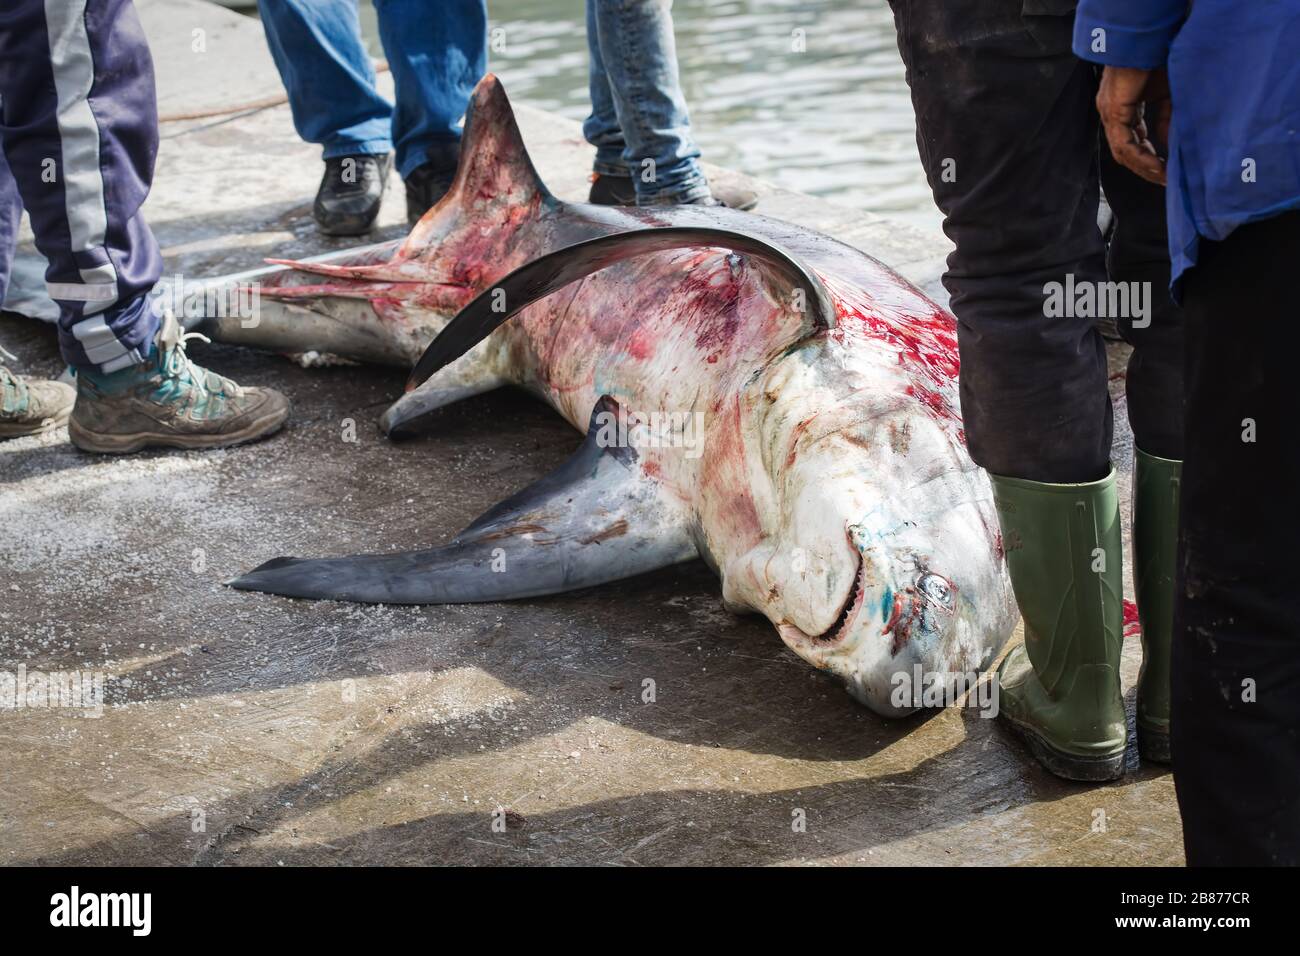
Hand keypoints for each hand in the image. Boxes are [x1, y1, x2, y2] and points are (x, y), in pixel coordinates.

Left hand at [1096, 66, 1171, 185]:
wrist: (1151, 38)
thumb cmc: (1159, 58)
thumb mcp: (1167, 95)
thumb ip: (1167, 120)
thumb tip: (1168, 143)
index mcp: (1123, 109)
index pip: (1132, 143)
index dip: (1149, 159)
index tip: (1166, 171)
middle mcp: (1112, 113)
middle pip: (1125, 152)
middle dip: (1146, 169)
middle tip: (1165, 181)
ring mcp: (1109, 113)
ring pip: (1123, 152)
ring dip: (1144, 168)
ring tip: (1163, 178)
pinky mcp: (1113, 110)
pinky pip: (1124, 143)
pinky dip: (1141, 157)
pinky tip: (1157, 166)